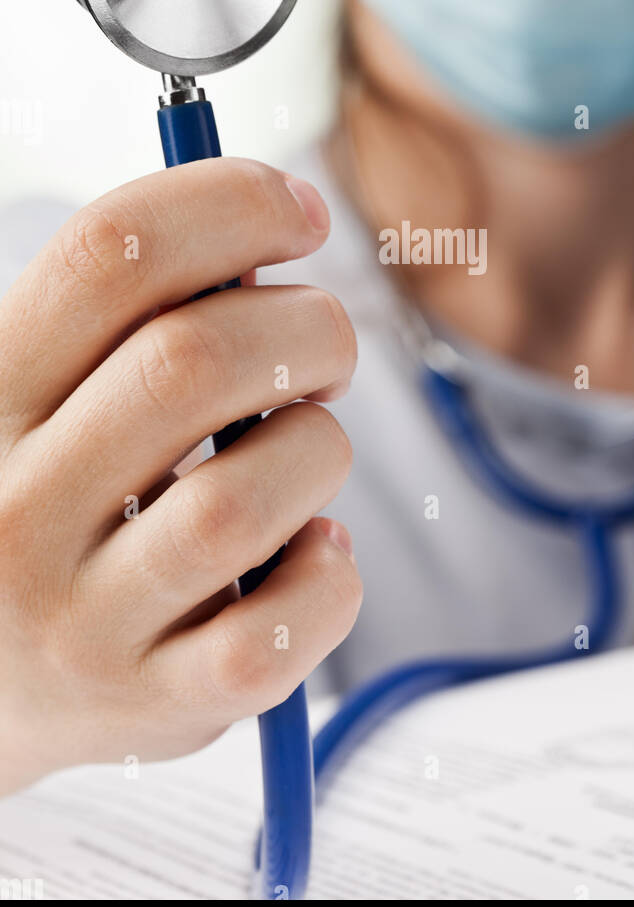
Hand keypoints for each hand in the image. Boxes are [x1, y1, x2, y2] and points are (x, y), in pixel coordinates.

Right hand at [0, 158, 360, 794]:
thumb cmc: (53, 496)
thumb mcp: (51, 393)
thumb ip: (138, 313)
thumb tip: (271, 221)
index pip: (111, 253)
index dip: (231, 203)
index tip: (299, 212)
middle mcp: (16, 506)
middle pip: (193, 360)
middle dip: (305, 327)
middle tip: (323, 349)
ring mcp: (81, 618)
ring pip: (246, 500)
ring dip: (319, 450)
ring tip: (306, 453)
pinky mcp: (150, 703)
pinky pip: (275, 632)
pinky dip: (329, 576)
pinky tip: (312, 550)